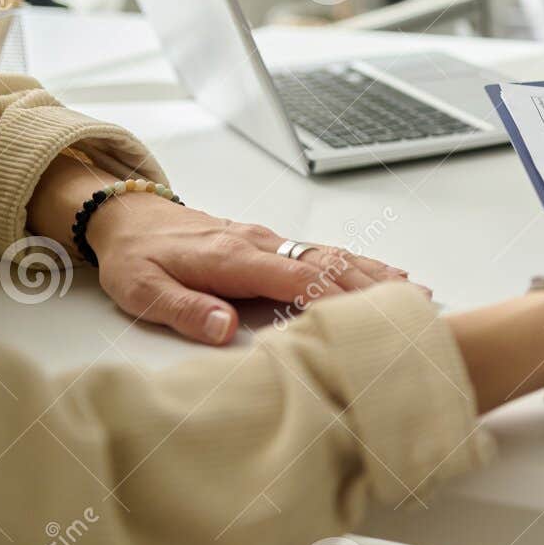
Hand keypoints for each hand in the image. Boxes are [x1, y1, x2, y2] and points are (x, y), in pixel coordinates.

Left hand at [82, 188, 416, 345]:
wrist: (129, 216)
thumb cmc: (138, 256)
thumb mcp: (142, 290)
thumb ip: (185, 309)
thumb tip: (224, 329)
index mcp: (234, 258)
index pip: (296, 277)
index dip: (335, 296)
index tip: (369, 315)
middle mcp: (262, 245)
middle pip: (328, 264)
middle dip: (372, 287)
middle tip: (414, 308)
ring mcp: (272, 242)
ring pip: (333, 256)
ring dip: (375, 274)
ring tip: (414, 292)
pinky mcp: (275, 245)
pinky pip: (325, 253)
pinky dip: (360, 264)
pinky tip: (384, 274)